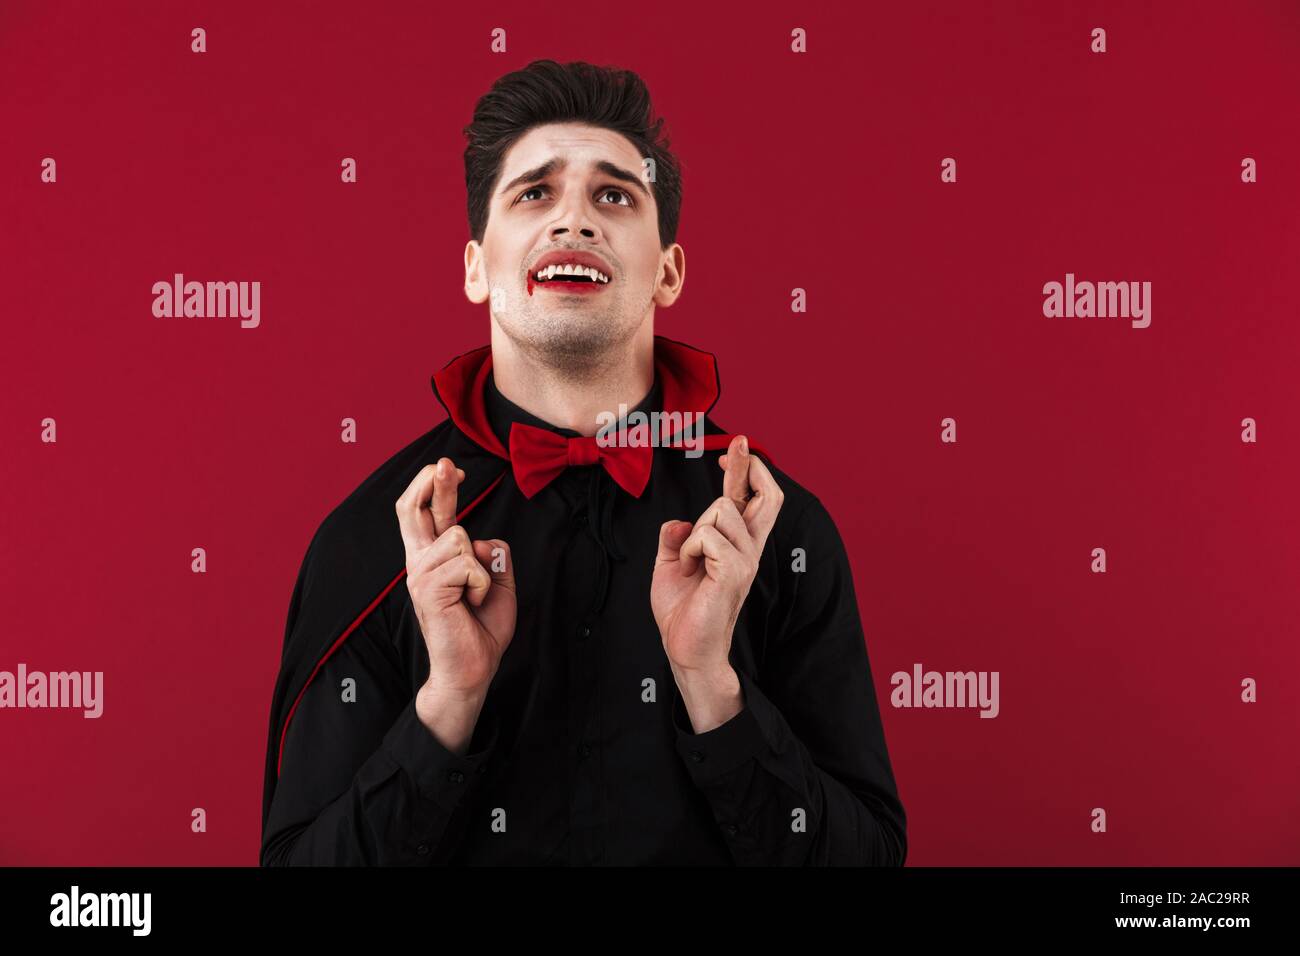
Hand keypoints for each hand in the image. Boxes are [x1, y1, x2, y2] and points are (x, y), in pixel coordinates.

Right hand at [395, 457, 516, 699]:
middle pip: (414, 508)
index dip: (434, 486)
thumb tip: (485, 540)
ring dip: (481, 567)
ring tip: (474, 596)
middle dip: (432, 482)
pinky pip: (469, 564)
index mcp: (432, 558)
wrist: (472, 668)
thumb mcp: (496, 581)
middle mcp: (419, 561)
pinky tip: (472, 604)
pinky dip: (483, 584)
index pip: (423, 512)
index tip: (451, 471)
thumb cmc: (481, 627)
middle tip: (444, 463)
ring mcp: (419, 574)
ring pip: (460, 537)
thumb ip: (493, 554)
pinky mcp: (427, 588)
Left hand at [651, 435, 783, 674]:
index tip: (735, 447)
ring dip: (695, 529)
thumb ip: (675, 537)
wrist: (685, 647)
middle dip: (748, 465)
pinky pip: (707, 536)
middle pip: (767, 496)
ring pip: (720, 509)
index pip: (751, 499)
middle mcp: (749, 549)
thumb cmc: (682, 609)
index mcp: (738, 545)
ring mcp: (746, 560)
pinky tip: (691, 570)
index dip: (746, 469)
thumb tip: (680, 521)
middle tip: (738, 444)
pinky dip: (690, 548)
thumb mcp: (670, 563)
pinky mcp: (735, 572)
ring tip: (690, 560)